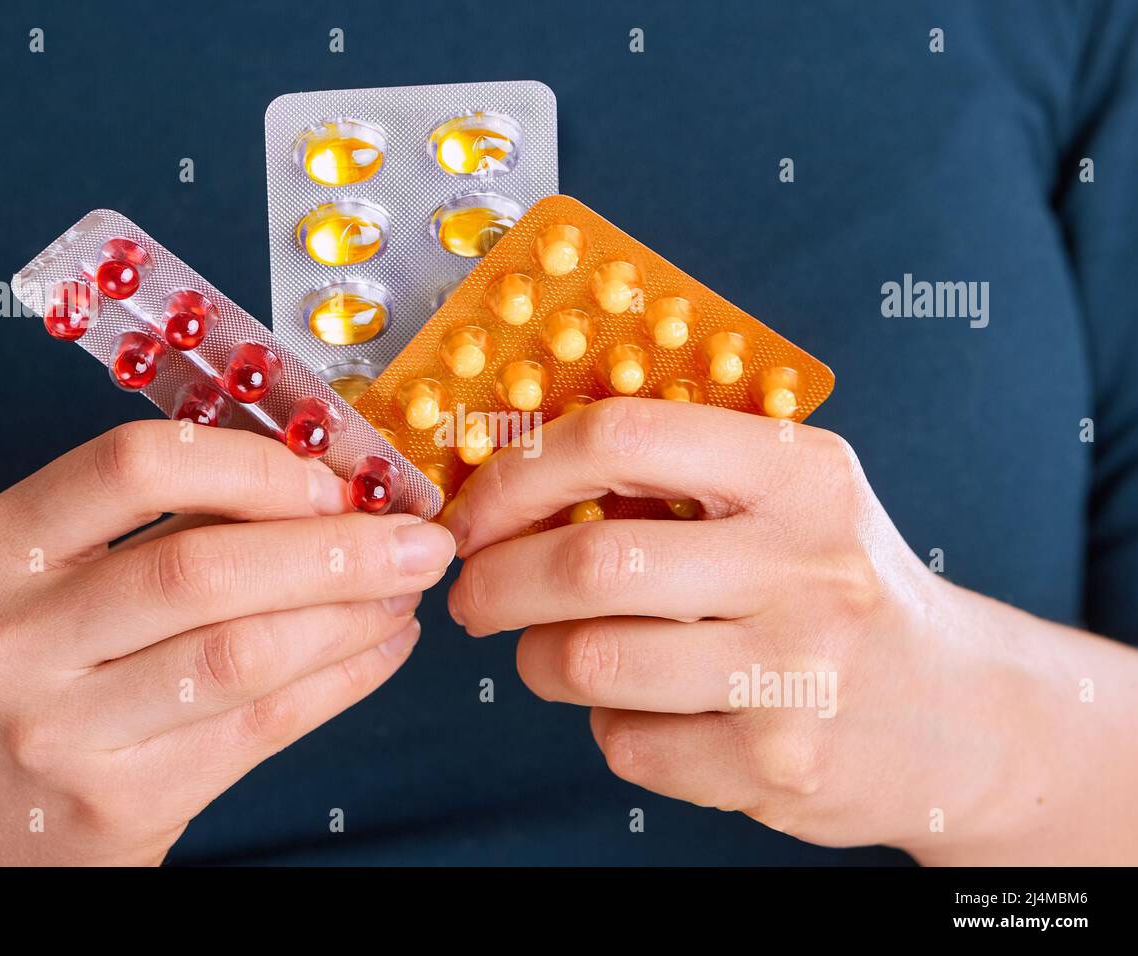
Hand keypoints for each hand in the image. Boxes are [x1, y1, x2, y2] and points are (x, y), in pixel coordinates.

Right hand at [0, 421, 455, 864]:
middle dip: (336, 550)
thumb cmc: (43, 664)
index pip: (135, 467)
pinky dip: (345, 679)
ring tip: (407, 591)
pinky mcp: (121, 801)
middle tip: (420, 541)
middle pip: (201, 571)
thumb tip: (333, 485)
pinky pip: (264, 727)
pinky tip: (385, 646)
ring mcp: (60, 731)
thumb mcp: (64, 575)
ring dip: (352, 616)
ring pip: (243, 655)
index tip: (335, 479)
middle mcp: (13, 639)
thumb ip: (177, 523)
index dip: (255, 466)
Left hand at [441, 398, 1137, 862]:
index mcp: (802, 475)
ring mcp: (799, 675)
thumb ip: (678, 473)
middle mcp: (809, 567)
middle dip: (496, 581)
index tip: (478, 510)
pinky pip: (627, 745)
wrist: (964, 717)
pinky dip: (608, 726)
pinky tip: (642, 708)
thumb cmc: (842, 590)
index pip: (624, 438)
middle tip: (472, 593)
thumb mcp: (792, 500)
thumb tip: (514, 473)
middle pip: (589, 565)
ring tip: (553, 651)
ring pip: (590, 662)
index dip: (521, 472)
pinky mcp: (780, 766)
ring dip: (541, 658)